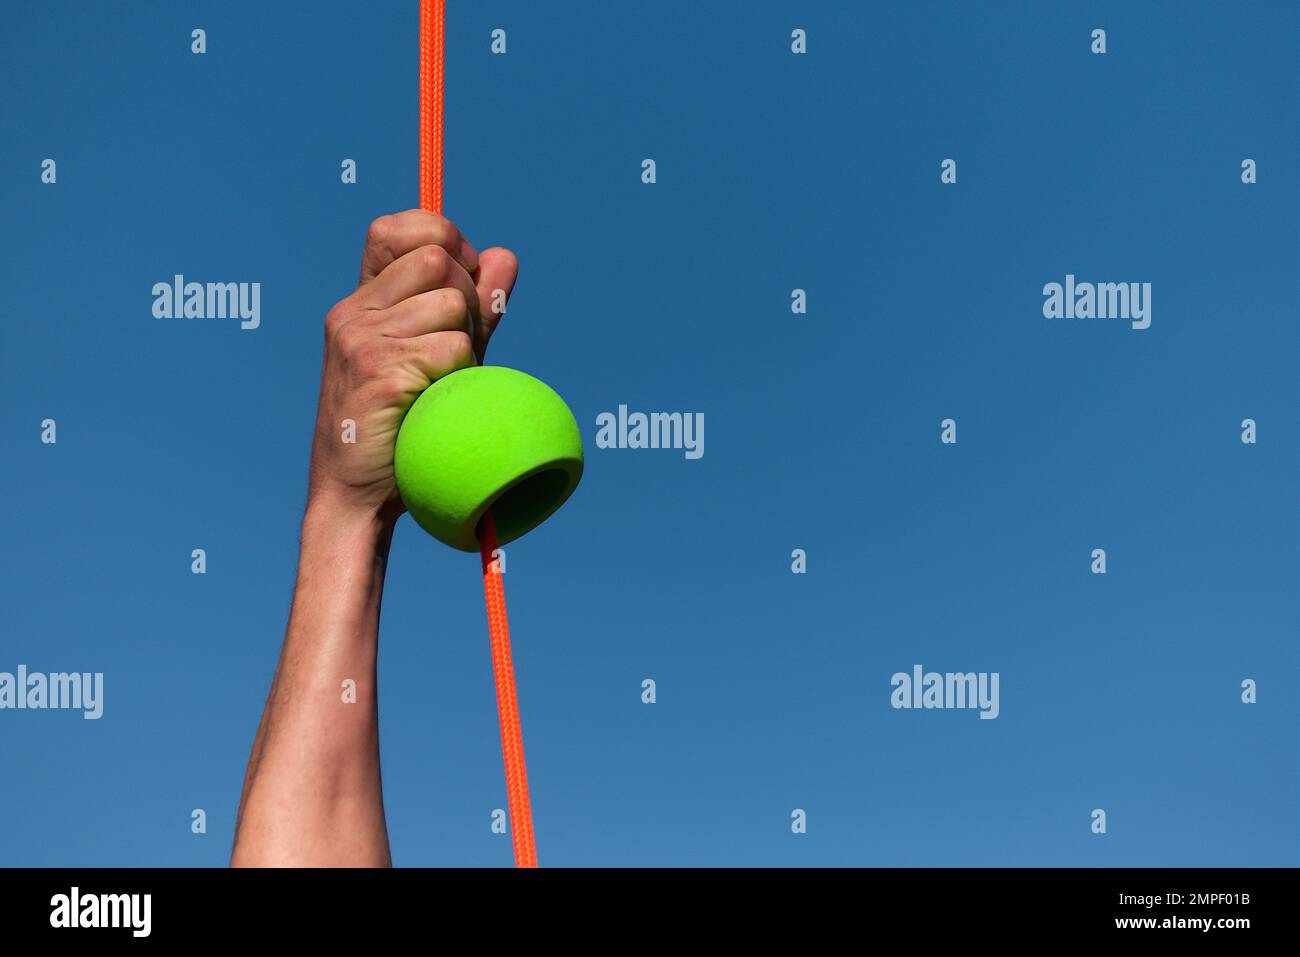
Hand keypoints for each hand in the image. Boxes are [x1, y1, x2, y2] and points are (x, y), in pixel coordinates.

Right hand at [307, 209, 518, 521]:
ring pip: (450, 303)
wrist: (356, 498)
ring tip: (440, 383)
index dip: (442, 242)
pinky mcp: (378, 372)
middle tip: (454, 353)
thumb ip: (474, 307)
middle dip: (466, 299)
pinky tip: (433, 403)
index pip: (396, 228)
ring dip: (465, 344)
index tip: (460, 286)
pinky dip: (459, 376)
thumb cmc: (403, 429)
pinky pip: (453, 349)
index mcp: (361, 302)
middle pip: (437, 257)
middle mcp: (354, 312)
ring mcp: (361, 339)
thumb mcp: (441, 357)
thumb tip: (504, 255)